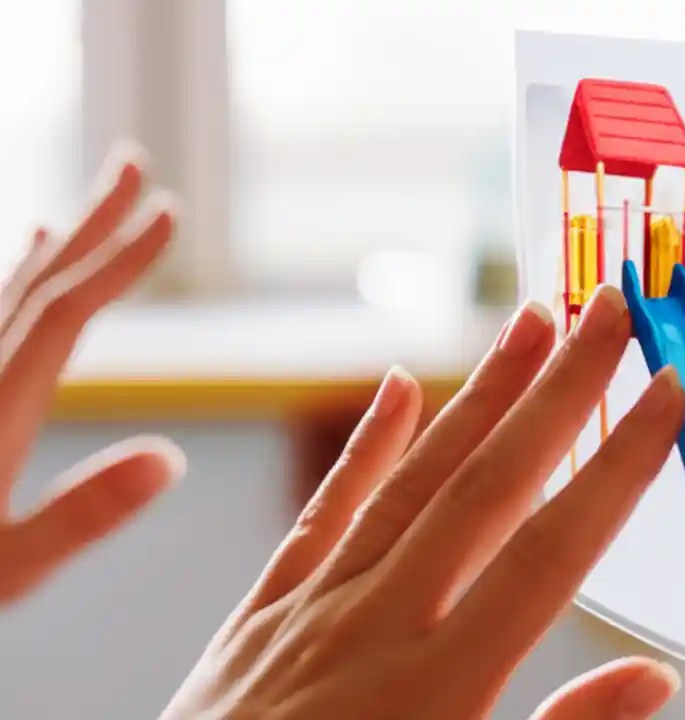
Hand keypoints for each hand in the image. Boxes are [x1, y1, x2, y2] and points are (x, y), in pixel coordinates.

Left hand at [0, 145, 182, 602]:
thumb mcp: (8, 566)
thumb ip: (82, 514)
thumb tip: (172, 459)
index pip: (67, 312)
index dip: (121, 259)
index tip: (168, 211)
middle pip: (40, 281)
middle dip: (93, 221)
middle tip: (133, 162)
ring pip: (13, 292)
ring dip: (62, 244)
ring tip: (90, 208)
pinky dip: (21, 275)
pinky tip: (31, 257)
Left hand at [163, 288, 684, 718]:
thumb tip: (651, 681)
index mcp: (441, 690)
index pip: (556, 551)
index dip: (621, 466)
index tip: (668, 395)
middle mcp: (379, 628)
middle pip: (491, 486)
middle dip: (562, 389)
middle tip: (611, 309)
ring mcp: (313, 613)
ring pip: (413, 479)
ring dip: (480, 395)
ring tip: (532, 322)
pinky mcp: (260, 617)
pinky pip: (319, 517)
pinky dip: (363, 449)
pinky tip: (397, 388)